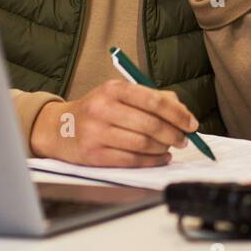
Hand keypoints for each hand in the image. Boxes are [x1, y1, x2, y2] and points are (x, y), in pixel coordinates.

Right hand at [30, 79, 198, 166]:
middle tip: (183, 139)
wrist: (58, 128)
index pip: (154, 100)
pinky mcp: (93, 155)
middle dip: (173, 134)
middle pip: (150, 125)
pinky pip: (131, 160)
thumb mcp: (119, 94)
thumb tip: (182, 111)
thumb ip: (151, 98)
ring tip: (170, 148)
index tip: (192, 124)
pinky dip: (151, 161)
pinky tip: (159, 158)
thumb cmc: (97, 110)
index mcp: (113, 89)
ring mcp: (96, 133)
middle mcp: (103, 109)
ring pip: (142, 144)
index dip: (178, 114)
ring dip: (163, 148)